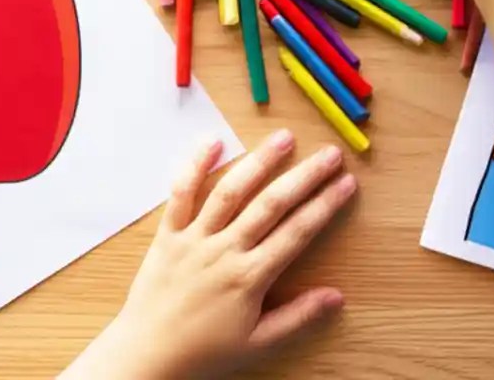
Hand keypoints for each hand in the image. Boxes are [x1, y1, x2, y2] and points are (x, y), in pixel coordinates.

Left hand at [59, 130, 356, 379]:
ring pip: (231, 192)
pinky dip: (194, 166)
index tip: (347, 184)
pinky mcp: (168, 235)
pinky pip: (181, 195)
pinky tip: (213, 143)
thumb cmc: (203, 353)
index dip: (325, 205)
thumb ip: (298, 317)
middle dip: (305, 176)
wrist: (147, 356)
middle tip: (330, 154)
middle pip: (272, 204)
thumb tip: (336, 296)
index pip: (298, 232)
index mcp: (250, 278)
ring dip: (259, 162)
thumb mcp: (258, 343)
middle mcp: (225, 251)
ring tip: (283, 138)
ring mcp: (194, 239)